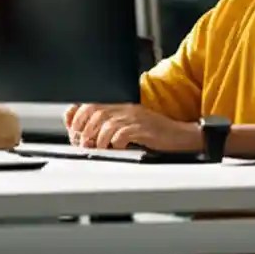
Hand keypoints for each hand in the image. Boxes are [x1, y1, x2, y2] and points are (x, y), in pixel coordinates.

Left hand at [63, 103, 200, 151]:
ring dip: (98, 138)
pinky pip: (123, 133)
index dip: (78, 117)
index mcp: (121, 107)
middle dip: (84, 129)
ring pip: (107, 123)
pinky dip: (115, 142)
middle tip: (83, 144)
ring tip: (98, 148)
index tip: (73, 131)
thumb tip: (88, 139)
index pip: (91, 105)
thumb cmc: (157, 136)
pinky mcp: (144, 129)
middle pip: (95, 112)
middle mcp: (126, 109)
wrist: (182, 137)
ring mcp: (135, 118)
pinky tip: (117, 148)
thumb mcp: (131, 129)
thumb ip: (111, 129)